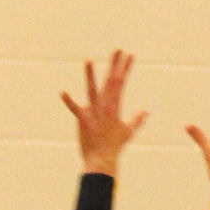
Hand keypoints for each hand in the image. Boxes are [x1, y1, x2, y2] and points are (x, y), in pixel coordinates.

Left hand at [59, 50, 148, 175]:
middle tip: (118, 49)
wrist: (102, 160)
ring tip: (88, 59)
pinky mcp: (83, 120)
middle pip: (111, 82)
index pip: (121, 83)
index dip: (125, 68)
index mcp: (115, 107)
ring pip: (92, 90)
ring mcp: (94, 113)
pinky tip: (62, 92)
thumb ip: (138, 119)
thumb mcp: (128, 131)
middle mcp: (105, 107)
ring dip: (90, 75)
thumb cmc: (114, 147)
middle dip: (115, 65)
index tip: (130, 55)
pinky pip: (75, 109)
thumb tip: (146, 112)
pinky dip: (68, 101)